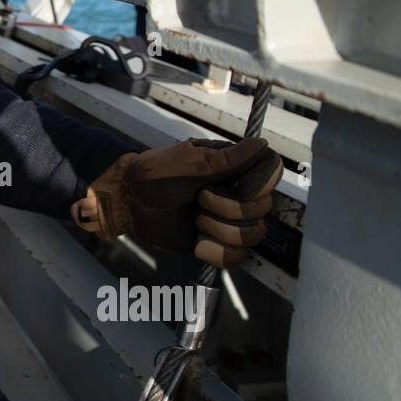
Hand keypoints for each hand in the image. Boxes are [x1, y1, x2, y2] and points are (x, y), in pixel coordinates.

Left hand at [71, 137, 282, 266]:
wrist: (129, 202)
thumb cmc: (155, 174)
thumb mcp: (188, 162)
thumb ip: (226, 159)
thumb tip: (261, 143)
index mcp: (234, 167)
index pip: (271, 171)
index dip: (261, 183)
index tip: (238, 185)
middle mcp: (237, 192)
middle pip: (263, 208)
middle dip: (229, 207)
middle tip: (199, 198)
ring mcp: (229, 219)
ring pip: (253, 235)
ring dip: (221, 230)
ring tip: (196, 219)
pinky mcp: (218, 243)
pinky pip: (236, 257)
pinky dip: (216, 252)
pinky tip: (197, 242)